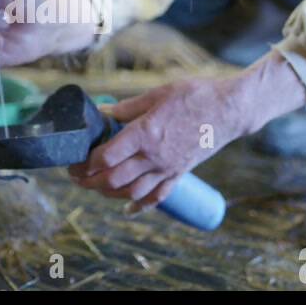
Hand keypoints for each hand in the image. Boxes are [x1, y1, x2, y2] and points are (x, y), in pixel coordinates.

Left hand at [69, 51, 305, 209]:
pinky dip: (140, 206)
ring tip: (94, 187)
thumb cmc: (194, 95)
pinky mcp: (180, 173)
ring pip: (131, 192)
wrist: (230, 109)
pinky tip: (128, 209)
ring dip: (108, 193)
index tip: (75, 159)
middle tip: (76, 176)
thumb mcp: (157, 94)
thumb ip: (127, 108)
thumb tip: (102, 112)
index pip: (107, 156)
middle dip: (89, 181)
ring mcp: (168, 168)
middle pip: (113, 179)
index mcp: (145, 133)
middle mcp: (154, 156)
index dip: (86, 161)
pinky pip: (158, 197)